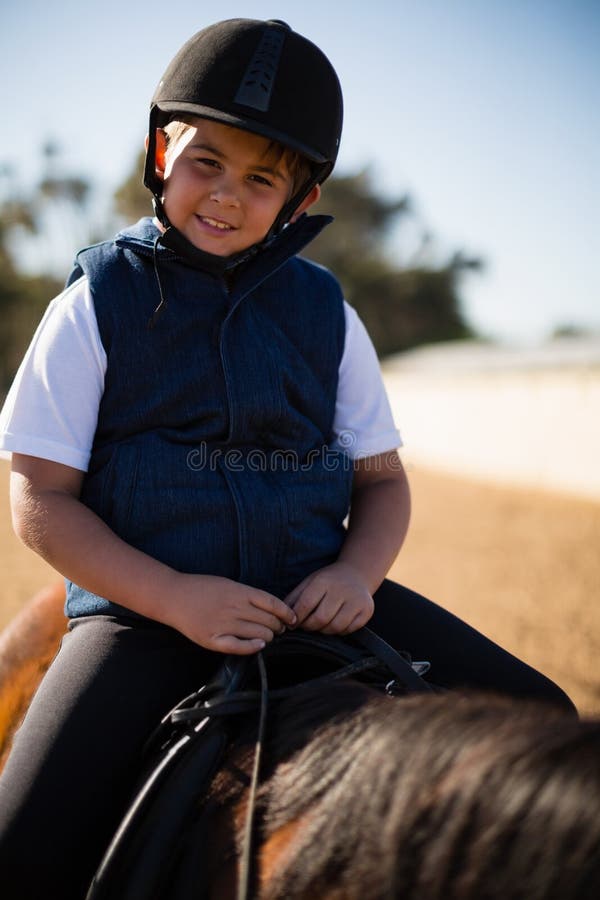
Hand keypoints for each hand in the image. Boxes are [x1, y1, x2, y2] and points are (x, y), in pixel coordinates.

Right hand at [167, 573, 296, 654]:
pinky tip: (258, 645)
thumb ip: (249, 595)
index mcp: (239, 592)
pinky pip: (239, 647)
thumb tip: (272, 608)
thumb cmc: (202, 588)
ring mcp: (223, 624)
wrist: (173, 596)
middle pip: (269, 621)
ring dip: (268, 637)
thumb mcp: (228, 584)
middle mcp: (234, 608)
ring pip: (259, 635)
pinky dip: (253, 647)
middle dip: (279, 627)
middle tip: (279, 629)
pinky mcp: (213, 639)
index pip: (273, 603)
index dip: (286, 613)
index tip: (292, 618)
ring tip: (267, 637)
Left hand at [284, 562, 373, 634]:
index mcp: (324, 581)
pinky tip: (334, 623)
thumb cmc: (328, 581)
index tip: (293, 623)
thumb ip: (295, 598)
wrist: (357, 574)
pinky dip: (339, 631)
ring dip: (324, 630)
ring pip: (335, 627)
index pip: (306, 604)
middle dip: (310, 626)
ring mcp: (356, 600)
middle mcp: (342, 590)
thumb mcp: (309, 582)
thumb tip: (282, 617)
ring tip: (320, 625)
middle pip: (321, 618)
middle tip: (306, 626)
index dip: (297, 617)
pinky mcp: (366, 611)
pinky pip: (348, 630)